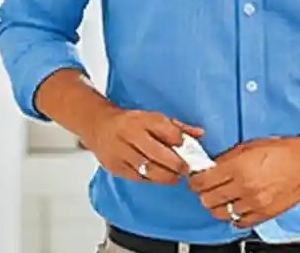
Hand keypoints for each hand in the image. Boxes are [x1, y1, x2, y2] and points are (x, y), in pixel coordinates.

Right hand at [80, 108, 203, 184]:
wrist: (99, 126)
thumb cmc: (131, 122)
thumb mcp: (154, 118)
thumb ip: (177, 127)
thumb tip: (200, 134)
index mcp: (141, 119)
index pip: (164, 129)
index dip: (180, 140)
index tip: (191, 149)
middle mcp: (128, 134)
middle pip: (156, 153)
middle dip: (175, 164)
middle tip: (186, 169)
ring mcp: (120, 151)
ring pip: (146, 169)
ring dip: (165, 175)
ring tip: (175, 176)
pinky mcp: (115, 166)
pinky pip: (137, 177)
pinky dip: (151, 180)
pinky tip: (159, 178)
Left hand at [187, 136, 299, 227]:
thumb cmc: (282, 150)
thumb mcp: (249, 145)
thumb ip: (227, 158)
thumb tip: (211, 167)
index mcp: (238, 166)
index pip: (202, 181)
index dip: (194, 181)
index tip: (195, 180)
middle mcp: (245, 187)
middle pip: (208, 200)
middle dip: (203, 194)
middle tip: (206, 188)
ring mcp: (255, 203)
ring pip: (221, 213)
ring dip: (218, 206)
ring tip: (222, 198)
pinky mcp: (265, 214)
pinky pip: (240, 222)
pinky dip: (234, 217)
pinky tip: (236, 207)